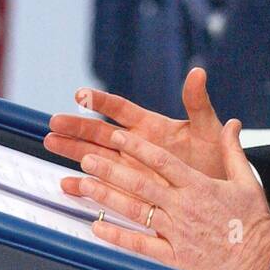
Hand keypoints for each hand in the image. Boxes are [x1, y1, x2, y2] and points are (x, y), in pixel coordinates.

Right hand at [44, 67, 227, 185]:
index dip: (100, 101)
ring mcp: (129, 168)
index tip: (80, 94)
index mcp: (151, 126)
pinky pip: (102, 185)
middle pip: (99, 131)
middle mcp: (135, 144)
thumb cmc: (214, 159)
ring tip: (50, 142)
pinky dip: (84, 185)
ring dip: (72, 148)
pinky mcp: (128, 190)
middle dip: (77, 125)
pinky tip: (68, 183)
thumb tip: (198, 73)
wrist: (219, 196)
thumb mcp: (209, 131)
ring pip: (94, 154)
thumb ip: (198, 104)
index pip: (120, 109)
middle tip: (55, 122)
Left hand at [60, 117, 269, 269]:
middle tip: (86, 157)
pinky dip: (117, 236)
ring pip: (134, 211)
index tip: (117, 136)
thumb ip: (233, 150)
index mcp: (199, 186)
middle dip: (110, 169)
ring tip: (83, 184)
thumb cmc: (254, 222)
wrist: (262, 262)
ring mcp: (176, 232)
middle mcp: (183, 207)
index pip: (162, 161)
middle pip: (140, 183)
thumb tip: (232, 123)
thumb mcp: (246, 181)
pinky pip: (139, 244)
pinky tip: (97, 227)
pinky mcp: (174, 257)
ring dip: (106, 197)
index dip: (137, 147)